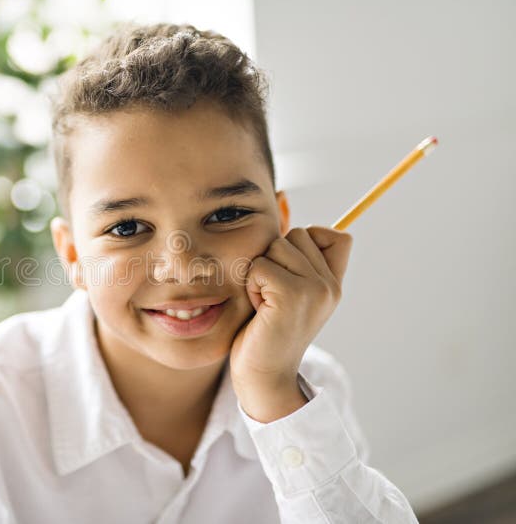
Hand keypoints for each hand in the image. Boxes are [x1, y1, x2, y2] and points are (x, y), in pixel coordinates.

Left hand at [229, 226, 352, 421]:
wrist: (263, 377)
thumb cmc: (264, 333)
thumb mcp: (285, 293)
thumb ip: (294, 261)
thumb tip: (285, 208)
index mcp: (332, 284)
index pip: (334, 235)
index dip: (307, 242)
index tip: (289, 273)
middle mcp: (330, 286)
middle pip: (297, 234)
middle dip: (273, 258)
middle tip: (270, 295)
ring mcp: (315, 290)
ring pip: (277, 246)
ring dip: (259, 272)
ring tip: (264, 303)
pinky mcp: (292, 295)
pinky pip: (261, 265)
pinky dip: (251, 285)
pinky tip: (258, 310)